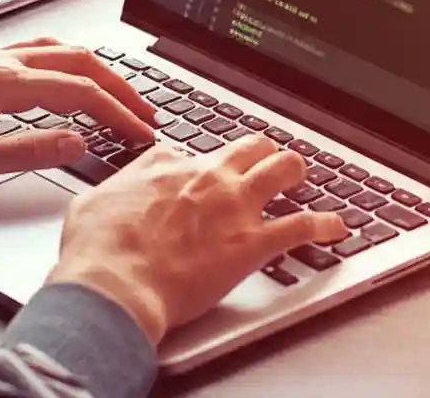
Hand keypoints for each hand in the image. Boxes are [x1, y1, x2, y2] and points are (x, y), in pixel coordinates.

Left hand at [0, 37, 156, 187]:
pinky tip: (68, 73)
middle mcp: (0, 63)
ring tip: (120, 92)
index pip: (81, 92)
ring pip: (61, 50)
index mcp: (3, 84)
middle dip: (122, 85)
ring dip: (98, 69)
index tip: (142, 134)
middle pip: (81, 61)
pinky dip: (68, 61)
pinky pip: (37, 50)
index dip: (119, 113)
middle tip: (147, 111)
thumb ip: (29, 150)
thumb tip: (78, 140)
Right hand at [46, 135, 347, 344]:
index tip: (203, 176)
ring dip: (297, 172)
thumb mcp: (93, 202)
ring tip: (303, 179)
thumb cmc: (98, 250)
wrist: (115, 283)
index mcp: (169, 166)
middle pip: (251, 146)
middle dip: (262, 152)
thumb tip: (117, 190)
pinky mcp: (253, 243)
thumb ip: (117, 188)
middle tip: (265, 163)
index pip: (197, 151)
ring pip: (285, 168)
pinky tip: (336, 228)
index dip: (202, 165)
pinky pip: (303, 226)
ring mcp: (235, 207)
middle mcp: (209, 178)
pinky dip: (324, 226)